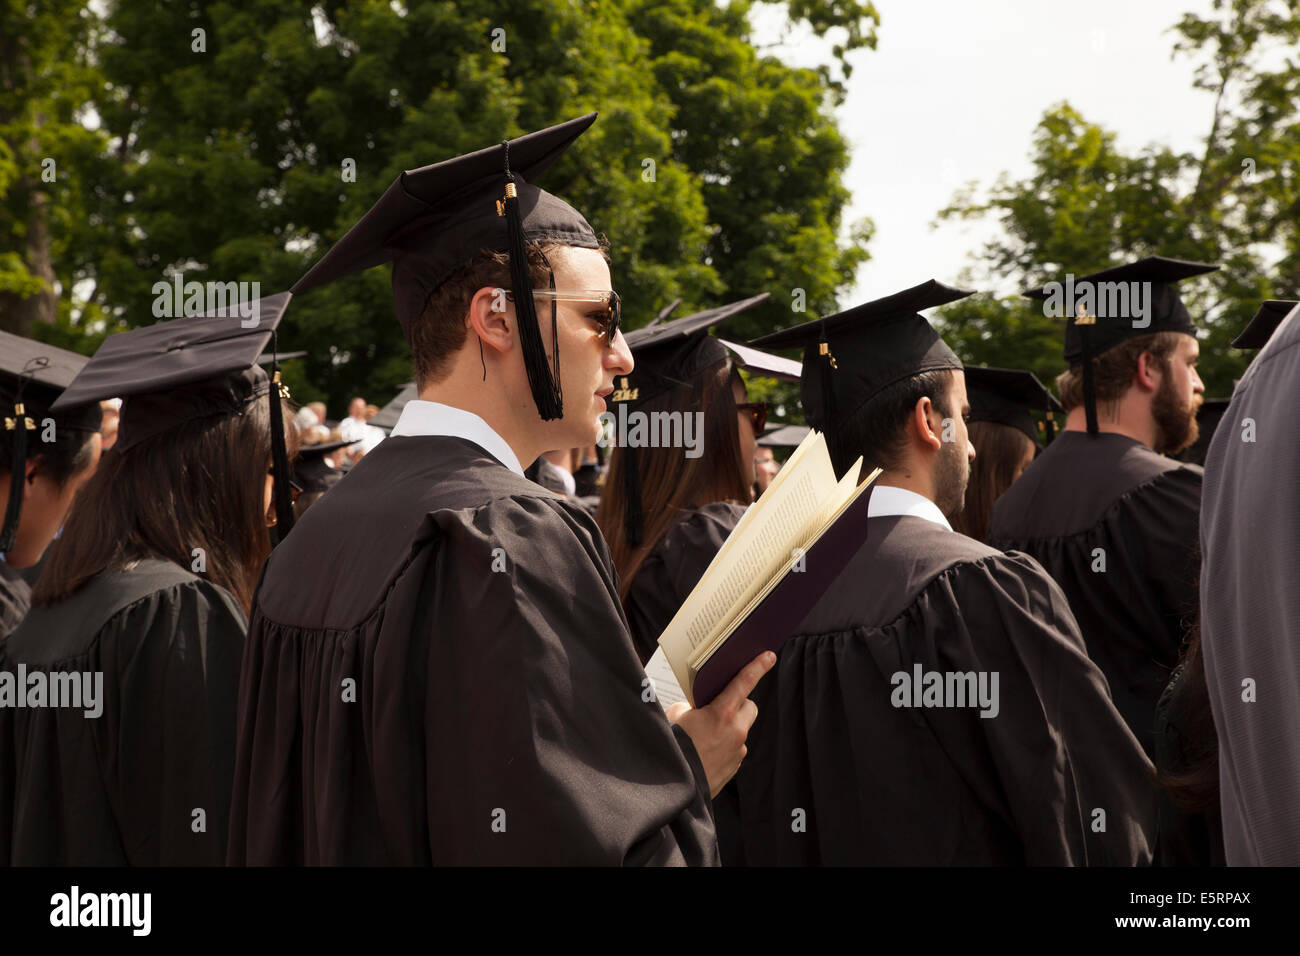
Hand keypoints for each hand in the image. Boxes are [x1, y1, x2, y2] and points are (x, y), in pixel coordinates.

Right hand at [666, 651, 775, 797]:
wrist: (676, 784)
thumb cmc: (674, 747)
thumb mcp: (675, 717)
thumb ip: (688, 707)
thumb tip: (692, 709)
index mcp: (722, 712)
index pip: (744, 682)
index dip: (757, 666)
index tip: (769, 656)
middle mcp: (736, 730)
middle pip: (749, 706)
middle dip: (739, 704)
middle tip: (720, 707)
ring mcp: (738, 750)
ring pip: (741, 729)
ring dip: (730, 727)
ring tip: (706, 735)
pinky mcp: (735, 766)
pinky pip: (735, 748)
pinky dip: (725, 746)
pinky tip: (707, 751)